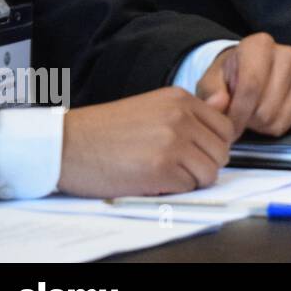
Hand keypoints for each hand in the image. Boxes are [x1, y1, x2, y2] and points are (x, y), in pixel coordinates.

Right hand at [57, 87, 231, 197]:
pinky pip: (188, 187)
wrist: (66, 144)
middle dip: (206, 165)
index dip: (214, 146)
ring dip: (192, 180)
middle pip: (221, 151)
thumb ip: (186, 116)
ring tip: (166, 175)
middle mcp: (181, 118)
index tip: (199, 154)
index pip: (225, 127)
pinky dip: (174, 190)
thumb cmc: (104, 131)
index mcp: (180, 99)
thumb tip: (222, 126)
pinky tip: (153, 182)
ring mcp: (173, 143)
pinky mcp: (161, 169)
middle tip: (181, 169)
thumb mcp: (151, 108)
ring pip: (209, 172)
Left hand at [195, 32, 290, 137]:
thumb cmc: (229, 77)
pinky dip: (284, 125)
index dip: (237, 114)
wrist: (251, 71)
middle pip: (267, 108)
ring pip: (281, 119)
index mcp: (259, 45)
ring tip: (254, 115)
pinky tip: (273, 115)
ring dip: (264, 126)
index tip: (228, 128)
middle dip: (249, 121)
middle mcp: (287, 54)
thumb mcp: (211, 81)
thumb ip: (211, 92)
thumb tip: (218, 104)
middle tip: (240, 117)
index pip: (251, 86)